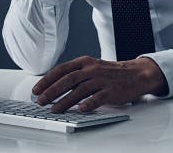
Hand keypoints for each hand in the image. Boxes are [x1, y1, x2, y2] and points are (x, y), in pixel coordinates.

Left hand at [31, 56, 168, 112]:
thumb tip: (54, 86)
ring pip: (80, 90)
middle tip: (41, 101)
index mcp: (84, 62)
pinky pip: (98, 97)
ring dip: (65, 100)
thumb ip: (75, 75)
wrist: (136, 73)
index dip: (47, 80)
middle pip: (68, 79)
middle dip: (51, 91)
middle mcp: (92, 69)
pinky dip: (89, 103)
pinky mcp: (112, 91)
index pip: (61, 70)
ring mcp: (102, 80)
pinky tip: (80, 109)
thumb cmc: (110, 73)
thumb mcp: (91, 67)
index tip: (36, 89)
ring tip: (54, 109)